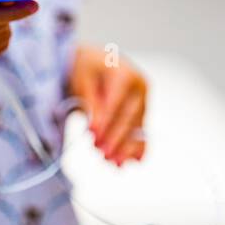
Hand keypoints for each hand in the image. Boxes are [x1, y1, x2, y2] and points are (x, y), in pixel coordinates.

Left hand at [68, 44, 147, 165]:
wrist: (92, 63)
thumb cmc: (84, 68)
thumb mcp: (82, 79)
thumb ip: (90, 102)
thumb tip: (96, 128)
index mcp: (125, 74)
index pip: (115, 101)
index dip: (105, 119)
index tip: (93, 134)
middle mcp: (139, 87)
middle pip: (128, 117)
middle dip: (115, 137)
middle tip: (102, 153)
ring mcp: (142, 101)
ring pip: (135, 128)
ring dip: (125, 146)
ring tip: (113, 162)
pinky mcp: (140, 114)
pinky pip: (140, 132)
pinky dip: (136, 147)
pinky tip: (133, 161)